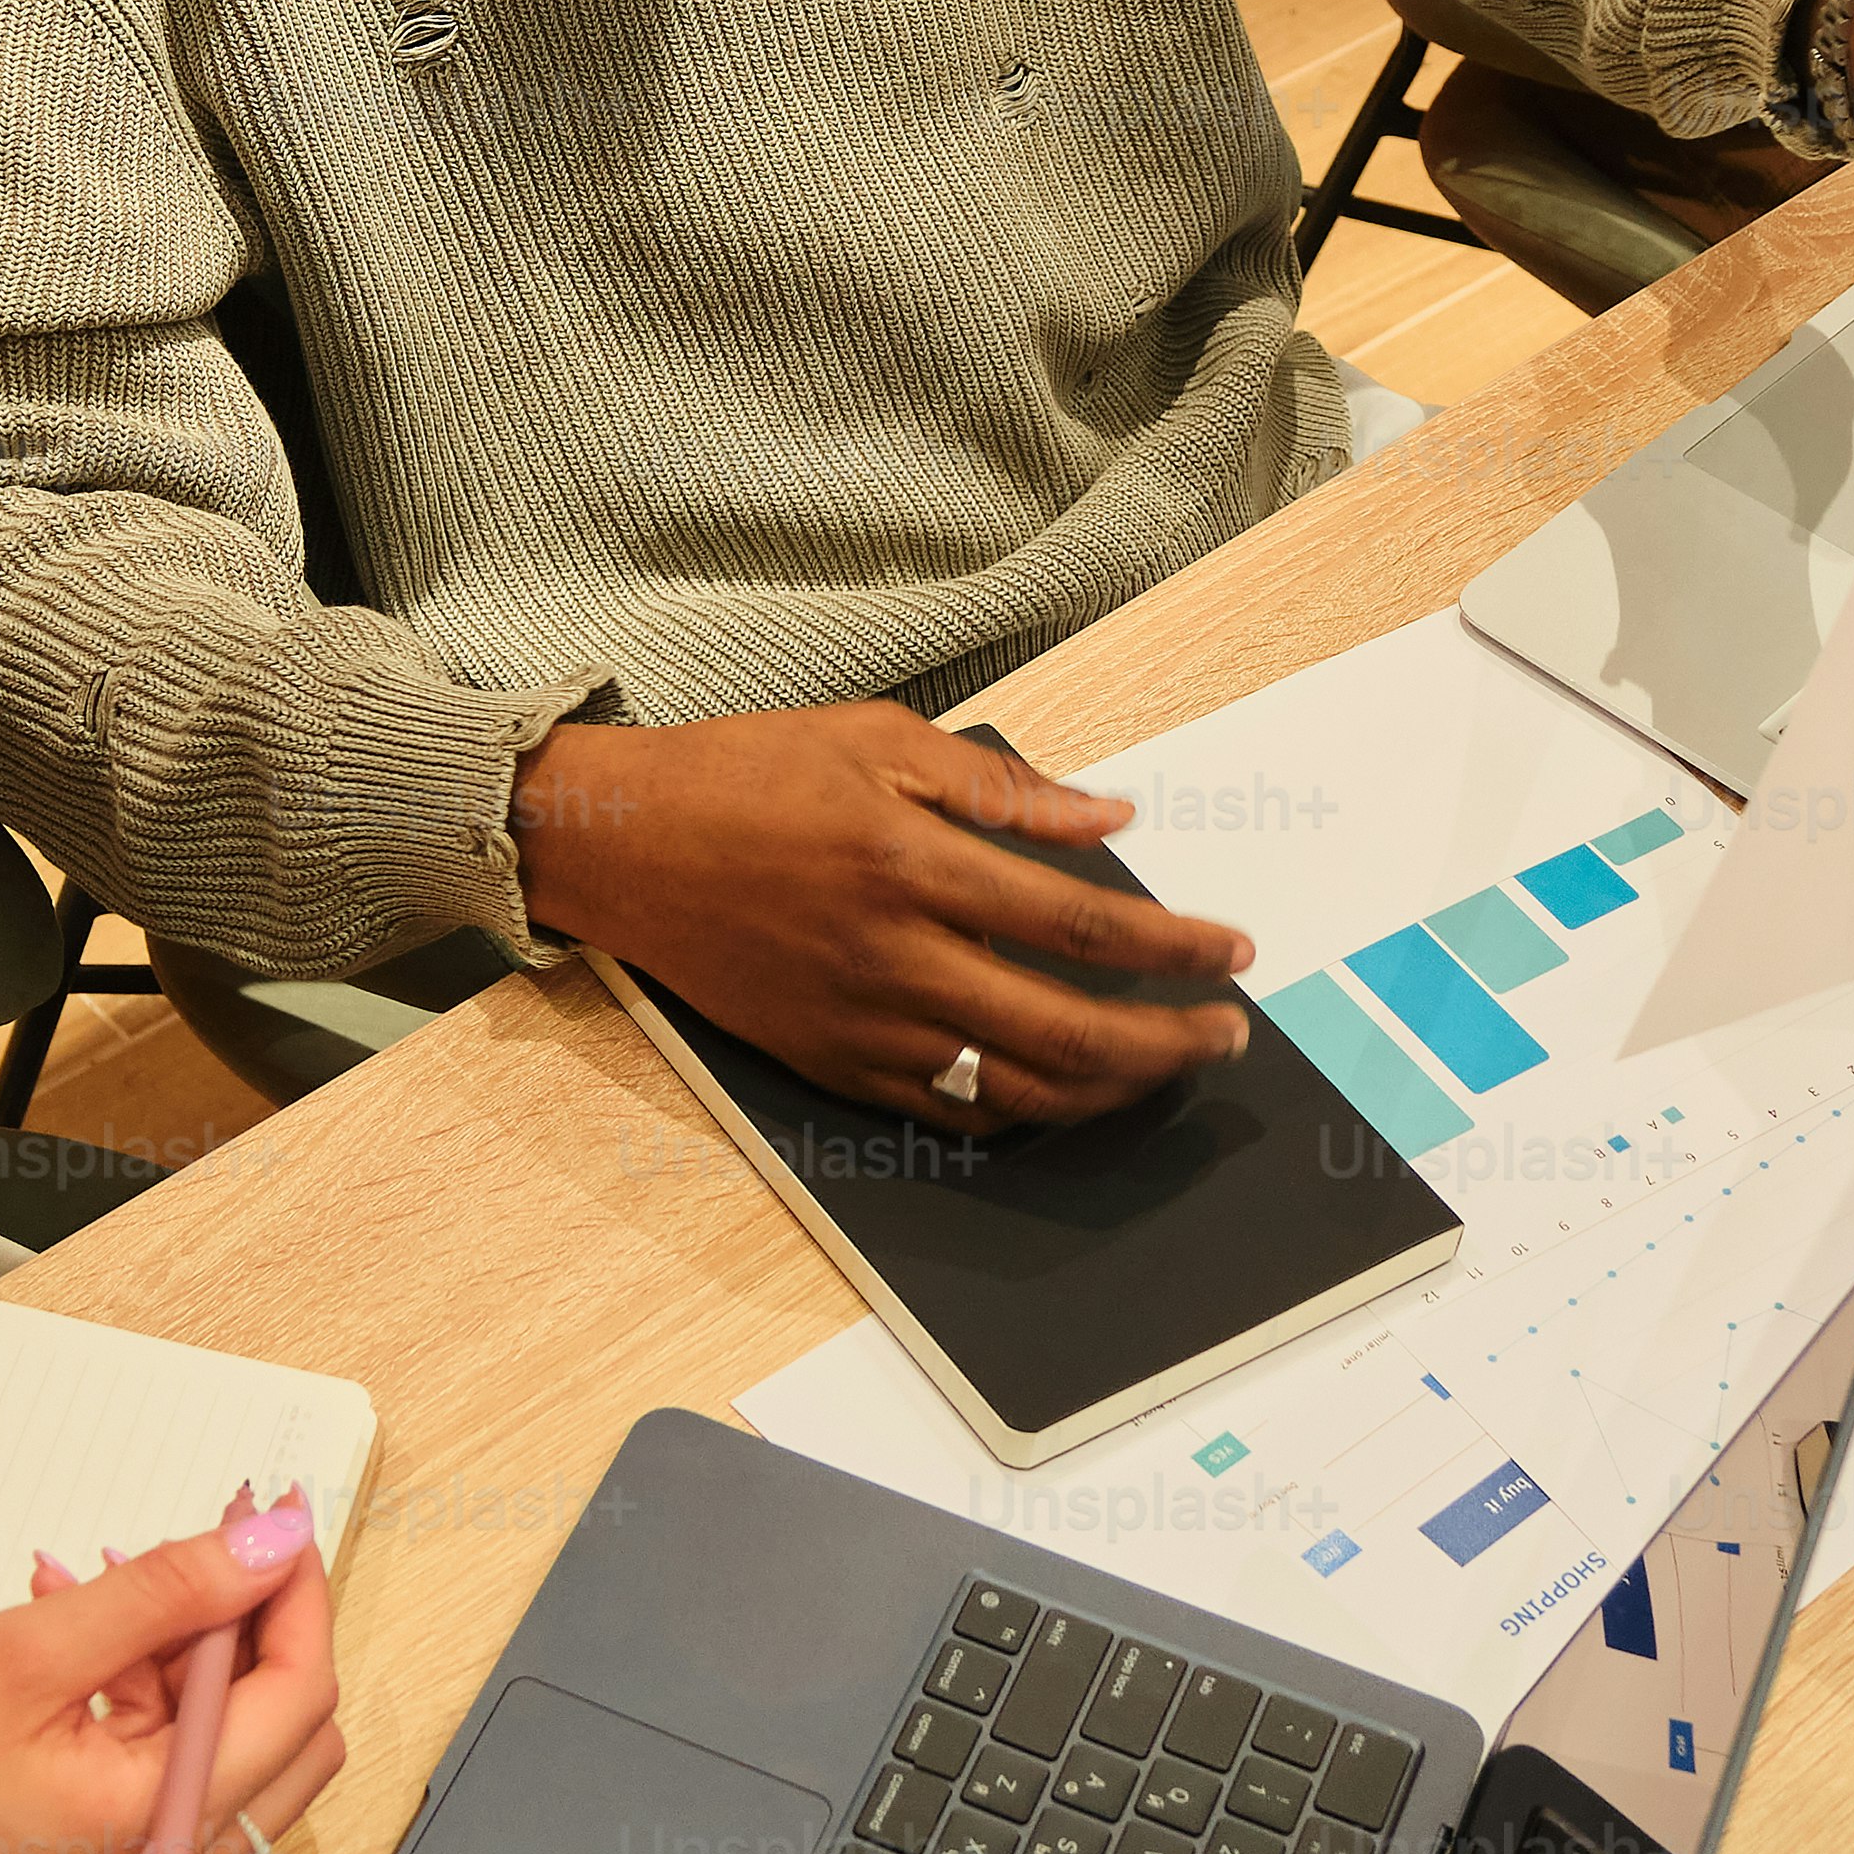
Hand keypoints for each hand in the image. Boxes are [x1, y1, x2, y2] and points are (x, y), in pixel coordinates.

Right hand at [0, 1498, 345, 1853]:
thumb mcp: (23, 1654)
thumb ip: (163, 1595)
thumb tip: (270, 1540)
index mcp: (163, 1834)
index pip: (299, 1698)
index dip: (295, 1593)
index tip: (274, 1512)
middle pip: (287, 1733)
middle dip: (251, 1627)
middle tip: (203, 1541)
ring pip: (228, 1750)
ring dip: (185, 1660)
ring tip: (91, 1588)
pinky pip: (170, 1780)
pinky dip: (144, 1705)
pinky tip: (72, 1647)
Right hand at [514, 706, 1254, 1127]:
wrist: (622, 842)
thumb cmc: (748, 774)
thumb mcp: (880, 740)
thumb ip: (1004, 789)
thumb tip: (1109, 814)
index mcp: (912, 862)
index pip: (1078, 920)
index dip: (1171, 945)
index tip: (1230, 951)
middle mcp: (892, 955)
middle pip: (1064, 1027)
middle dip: (1165, 1039)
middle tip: (1224, 1031)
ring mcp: (859, 1022)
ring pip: (1012, 1088)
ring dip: (1107, 1089)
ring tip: (1160, 1067)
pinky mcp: (829, 1062)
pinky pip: (944, 1113)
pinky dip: (1018, 1110)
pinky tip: (1060, 1087)